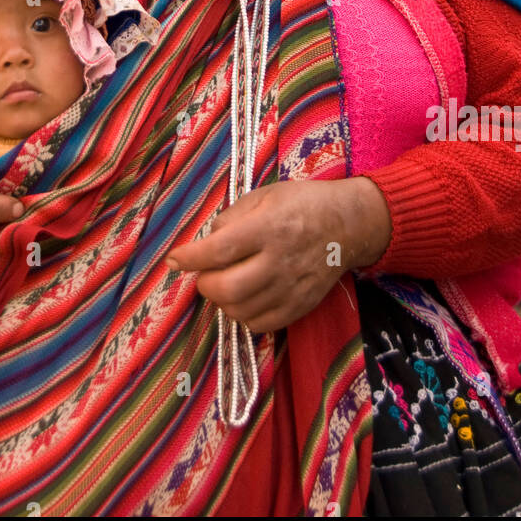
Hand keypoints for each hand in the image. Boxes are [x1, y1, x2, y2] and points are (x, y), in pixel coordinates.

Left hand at [165, 177, 390, 332]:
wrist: (348, 224)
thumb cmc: (301, 203)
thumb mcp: (263, 195)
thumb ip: (231, 218)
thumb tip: (206, 243)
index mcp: (268, 228)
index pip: (219, 250)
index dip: (190, 258)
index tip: (172, 259)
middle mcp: (279, 261)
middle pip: (228, 288)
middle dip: (205, 283)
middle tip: (205, 273)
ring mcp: (291, 288)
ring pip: (241, 310)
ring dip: (222, 300)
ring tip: (225, 282)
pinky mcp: (300, 306)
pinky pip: (260, 324)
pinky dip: (242, 315)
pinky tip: (243, 298)